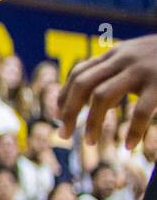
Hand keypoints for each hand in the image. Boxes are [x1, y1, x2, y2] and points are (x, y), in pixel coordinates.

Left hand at [61, 34, 156, 148]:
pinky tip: (128, 145)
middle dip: (69, 110)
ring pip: (102, 96)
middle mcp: (124, 59)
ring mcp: (142, 70)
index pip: (79, 73)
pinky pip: (142, 111)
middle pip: (83, 84)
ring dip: (92, 122)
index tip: (58, 115)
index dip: (64, 95)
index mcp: (116, 54)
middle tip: (63, 134)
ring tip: (90, 142)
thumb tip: (98, 105)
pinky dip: (133, 130)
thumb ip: (117, 74)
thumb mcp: (139, 60)